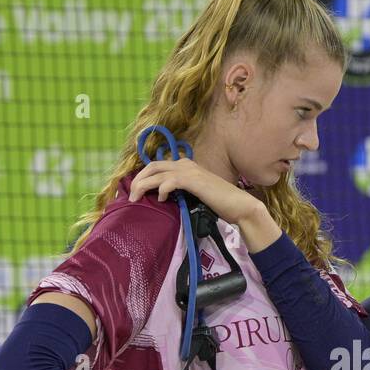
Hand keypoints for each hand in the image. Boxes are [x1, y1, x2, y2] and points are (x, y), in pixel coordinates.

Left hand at [128, 158, 271, 241]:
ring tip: (136, 199)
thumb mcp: (196, 194)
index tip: (135, 191)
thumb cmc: (219, 203)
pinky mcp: (193, 180)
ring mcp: (190, 171)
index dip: (143, 176)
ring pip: (157, 173)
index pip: (157, 166)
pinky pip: (169, 181)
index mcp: (186, 165)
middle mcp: (186, 164)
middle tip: (131, 196)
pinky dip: (161, 189)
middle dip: (138, 179)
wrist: (239, 206)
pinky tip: (160, 199)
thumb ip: (181, 191)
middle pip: (152, 166)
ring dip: (143, 185)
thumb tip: (164, 197)